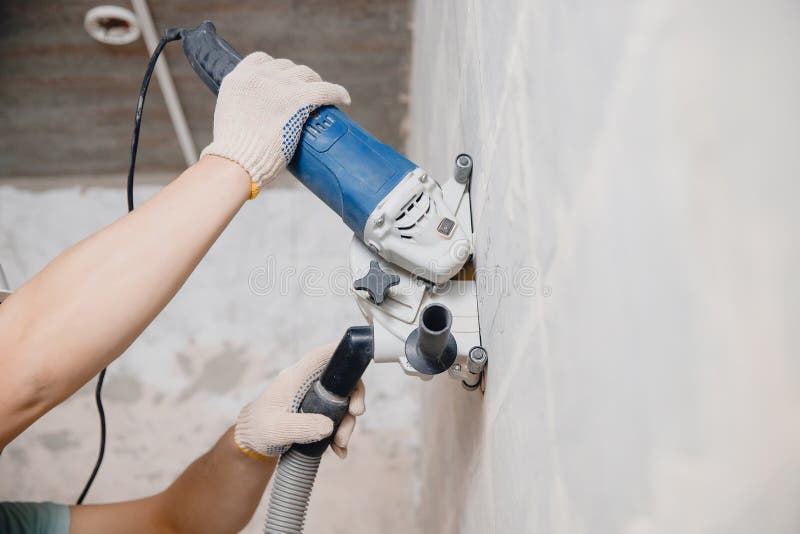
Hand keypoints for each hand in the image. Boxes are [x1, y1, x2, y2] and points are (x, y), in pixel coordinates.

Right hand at [201, 52, 349, 196]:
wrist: (236, 162)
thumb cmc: (233, 154)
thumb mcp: (231, 120)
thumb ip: (244, 110)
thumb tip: (258, 121)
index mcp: (238, 79)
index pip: (261, 60)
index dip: (276, 70)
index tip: (283, 81)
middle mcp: (258, 77)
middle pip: (286, 67)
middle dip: (297, 78)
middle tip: (306, 92)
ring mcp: (279, 86)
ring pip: (306, 74)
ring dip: (315, 82)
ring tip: (323, 95)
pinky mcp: (297, 100)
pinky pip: (324, 89)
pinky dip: (337, 92)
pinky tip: (344, 99)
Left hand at [234, 344, 364, 458]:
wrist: (252, 441)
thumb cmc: (259, 429)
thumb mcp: (277, 430)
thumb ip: (302, 427)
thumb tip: (329, 427)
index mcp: (295, 378)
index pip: (320, 356)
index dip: (339, 352)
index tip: (357, 358)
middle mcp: (307, 384)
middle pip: (341, 380)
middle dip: (354, 397)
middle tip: (356, 414)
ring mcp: (314, 398)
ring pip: (343, 402)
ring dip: (347, 422)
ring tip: (340, 444)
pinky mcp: (316, 412)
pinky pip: (336, 418)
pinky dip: (340, 433)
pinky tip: (338, 450)